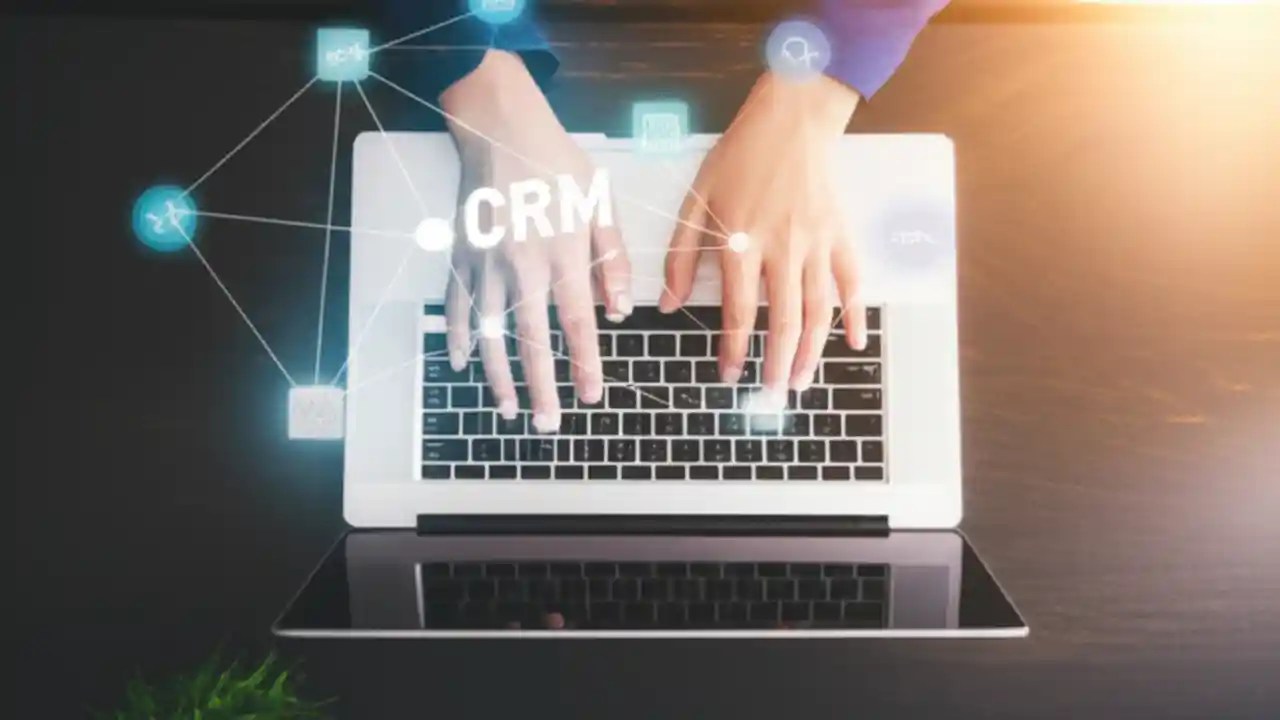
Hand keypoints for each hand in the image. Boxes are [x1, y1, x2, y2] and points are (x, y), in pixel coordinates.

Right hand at [441, 50, 630, 431]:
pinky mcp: (462, 257)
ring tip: (509, 410)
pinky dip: (459, 338)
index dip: (584, 364)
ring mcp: (486, 264)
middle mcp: (521, 265)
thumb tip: (619, 310)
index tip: (591, 397)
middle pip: (531, 340)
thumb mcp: (599, 203)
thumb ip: (611, 259)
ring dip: (499, 377)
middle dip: (541, 388)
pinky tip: (465, 365)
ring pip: (491, 334)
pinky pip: (458, 308)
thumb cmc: (555, 164)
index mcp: (562, 253)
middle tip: (549, 425)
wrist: (500, 129)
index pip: (576, 323)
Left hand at [660, 72, 865, 397]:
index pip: (738, 310)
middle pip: (783, 320)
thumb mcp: (695, 200)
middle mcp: (782, 247)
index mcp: (742, 241)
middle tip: (770, 394)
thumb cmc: (738, 158)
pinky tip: (853, 343)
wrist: (791, 120)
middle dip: (776, 363)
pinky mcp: (840, 235)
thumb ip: (680, 255)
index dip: (733, 348)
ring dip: (811, 351)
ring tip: (800, 381)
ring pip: (818, 309)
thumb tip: (666, 305)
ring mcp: (816, 243)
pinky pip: (851, 282)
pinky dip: (855, 314)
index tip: (728, 375)